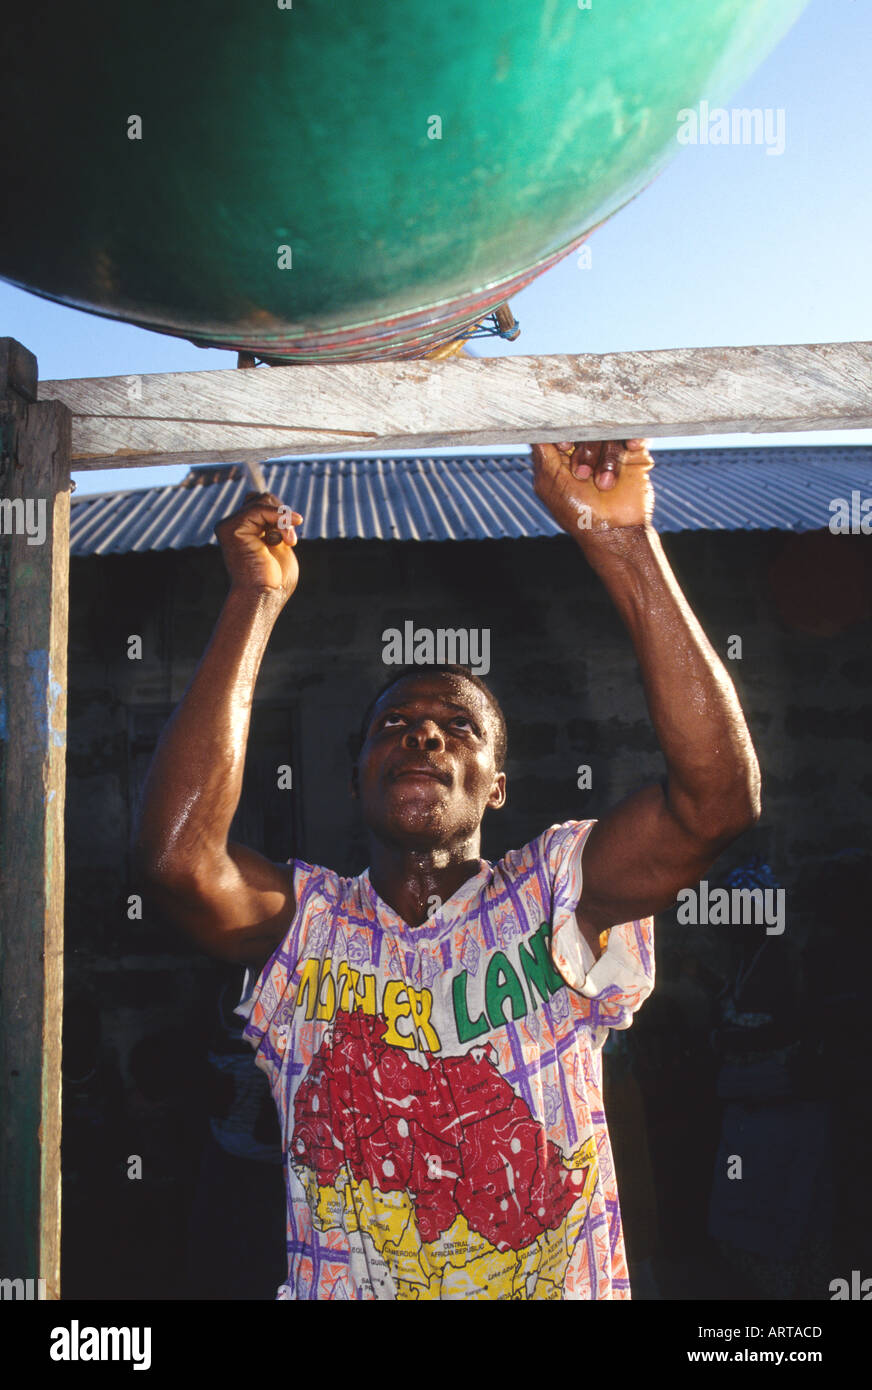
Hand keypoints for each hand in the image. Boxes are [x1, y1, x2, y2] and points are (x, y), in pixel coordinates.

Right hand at [214, 492, 302, 601]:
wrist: (264, 597)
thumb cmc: (275, 579)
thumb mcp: (279, 543)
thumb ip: (276, 523)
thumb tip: (278, 504)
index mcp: (243, 530)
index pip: (263, 503)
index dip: (282, 515)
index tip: (292, 538)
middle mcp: (233, 525)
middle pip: (264, 498)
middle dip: (284, 515)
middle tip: (291, 541)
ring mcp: (229, 526)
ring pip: (263, 500)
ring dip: (283, 519)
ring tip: (289, 542)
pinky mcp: (230, 529)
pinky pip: (258, 508)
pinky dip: (277, 517)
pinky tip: (286, 537)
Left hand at [531, 439, 654, 537]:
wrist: (615, 534)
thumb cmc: (579, 514)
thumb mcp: (550, 482)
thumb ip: (542, 450)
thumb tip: (536, 424)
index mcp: (565, 456)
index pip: (564, 427)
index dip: (565, 431)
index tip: (565, 447)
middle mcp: (588, 451)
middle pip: (588, 427)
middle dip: (586, 451)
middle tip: (583, 475)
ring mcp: (612, 452)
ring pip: (611, 432)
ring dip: (608, 459)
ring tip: (605, 484)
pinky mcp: (634, 455)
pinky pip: (638, 432)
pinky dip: (634, 436)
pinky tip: (632, 446)